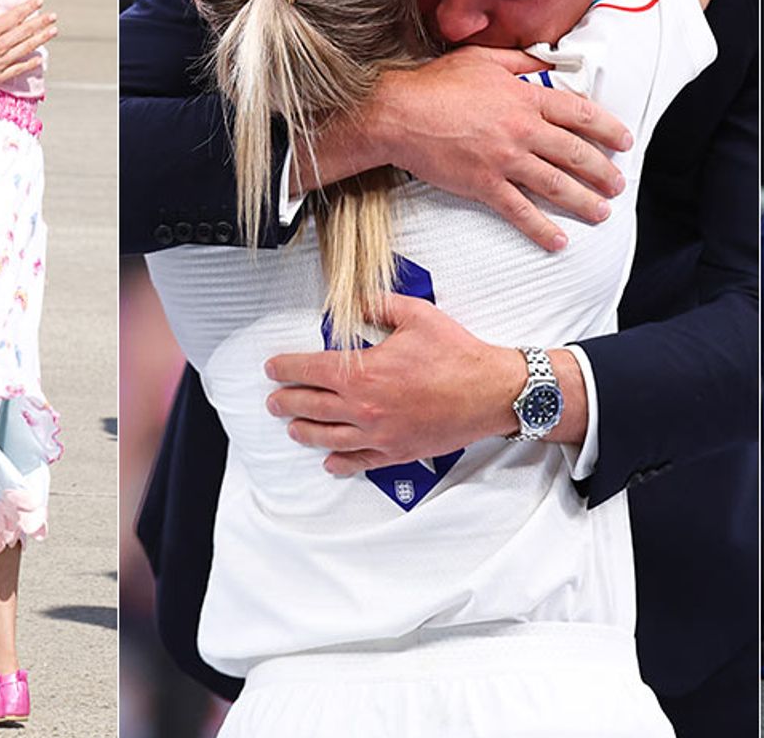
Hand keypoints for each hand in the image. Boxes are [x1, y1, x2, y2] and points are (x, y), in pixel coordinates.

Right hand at [0, 0, 56, 96]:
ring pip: (26, 48)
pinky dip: (30, 64)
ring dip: (40, 39)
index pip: (14, 16)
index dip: (28, 8)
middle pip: (24, 32)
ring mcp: (0, 62)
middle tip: (53, 16)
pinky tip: (39, 59)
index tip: (40, 2)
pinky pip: (19, 69)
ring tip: (52, 32)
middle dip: (40, 22)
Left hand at [265, 294, 519, 473]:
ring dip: (303, 432)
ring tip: (292, 428)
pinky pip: (358, 462)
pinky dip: (338, 462)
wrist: (491, 393)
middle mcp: (364, 408)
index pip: (308, 371)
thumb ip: (379, 305)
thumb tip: (355, 301)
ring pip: (326, 438)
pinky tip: (329, 461)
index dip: (284, 369)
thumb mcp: (417, 316)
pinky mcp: (395, 452)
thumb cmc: (457, 355)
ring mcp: (378, 434)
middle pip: (309, 407)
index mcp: (363, 372)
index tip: (272, 369)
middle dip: (285, 402)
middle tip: (274, 400)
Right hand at [353, 45, 633, 250]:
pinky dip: (542, 228)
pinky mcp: (484, 185)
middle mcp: (522, 129)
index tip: (624, 141)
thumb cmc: (436, 83)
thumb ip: (520, 60)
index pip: (580, 113)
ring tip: (602, 213)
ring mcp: (505, 159)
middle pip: (575, 153)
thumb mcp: (483, 59)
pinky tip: (559, 240)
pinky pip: (520, 211)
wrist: (398, 114)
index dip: (607, 129)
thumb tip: (547, 60)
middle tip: (618, 184)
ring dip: (584, 202)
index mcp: (525, 97)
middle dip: (603, 171)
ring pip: (556, 185)